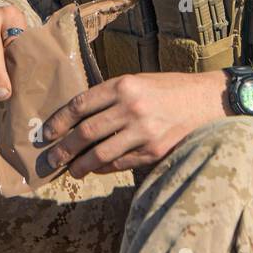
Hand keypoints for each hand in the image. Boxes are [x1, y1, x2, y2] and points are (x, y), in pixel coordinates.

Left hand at [40, 70, 229, 177]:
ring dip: (81, 165)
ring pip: (100, 154)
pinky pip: (120, 164)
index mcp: (123, 85)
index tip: (46, 134)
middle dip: (63, 149)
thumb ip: (110, 97)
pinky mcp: (154, 151)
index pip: (80, 105)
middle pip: (86, 132)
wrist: (206, 101)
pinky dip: (104, 169)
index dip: (59, 121)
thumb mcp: (137, 82)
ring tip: (71, 171)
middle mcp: (131, 107)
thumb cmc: (167, 89)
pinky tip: (96, 169)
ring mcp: (143, 131)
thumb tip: (78, 119)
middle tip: (50, 159)